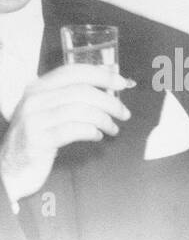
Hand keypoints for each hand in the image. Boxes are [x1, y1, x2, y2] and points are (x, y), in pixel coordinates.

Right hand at [0, 64, 133, 202]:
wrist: (12, 166)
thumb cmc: (39, 136)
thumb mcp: (52, 111)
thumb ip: (76, 96)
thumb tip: (112, 81)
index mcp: (38, 87)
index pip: (73, 72)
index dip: (101, 75)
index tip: (123, 83)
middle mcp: (34, 99)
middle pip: (81, 91)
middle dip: (110, 102)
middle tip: (124, 114)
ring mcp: (34, 118)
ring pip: (80, 110)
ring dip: (104, 119)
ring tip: (113, 129)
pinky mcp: (38, 139)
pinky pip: (73, 130)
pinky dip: (92, 131)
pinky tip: (98, 136)